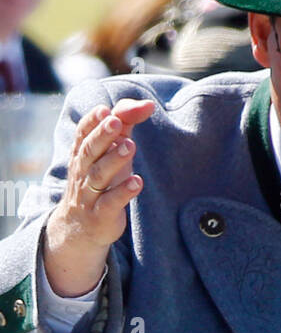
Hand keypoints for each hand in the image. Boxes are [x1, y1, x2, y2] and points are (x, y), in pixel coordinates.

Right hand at [43, 98, 154, 296]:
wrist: (80, 229)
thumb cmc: (101, 184)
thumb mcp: (111, 153)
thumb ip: (126, 125)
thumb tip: (147, 104)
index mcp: (82, 155)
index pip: (83, 134)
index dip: (92, 121)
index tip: (104, 109)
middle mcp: (83, 172)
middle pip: (90, 151)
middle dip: (102, 135)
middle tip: (116, 121)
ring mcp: (90, 194)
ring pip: (98, 175)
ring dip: (114, 160)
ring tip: (131, 146)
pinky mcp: (101, 215)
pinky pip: (110, 202)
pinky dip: (123, 192)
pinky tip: (137, 182)